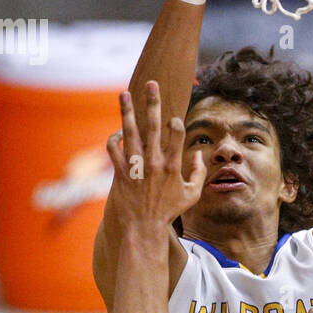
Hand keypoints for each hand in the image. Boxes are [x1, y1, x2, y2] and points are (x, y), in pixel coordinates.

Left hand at [107, 83, 205, 226]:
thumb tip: (198, 155)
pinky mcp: (120, 172)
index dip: (175, 122)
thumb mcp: (192, 195)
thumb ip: (198, 173)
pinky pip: (113, 149)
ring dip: (127, 111)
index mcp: (172, 166)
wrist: (143, 228)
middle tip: (151, 84)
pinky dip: (114, 138)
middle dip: (152, 103)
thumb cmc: (169, 212)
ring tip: (124, 93)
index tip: (173, 118)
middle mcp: (153, 163)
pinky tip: (118, 133)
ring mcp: (135, 167)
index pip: (175, 134)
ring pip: (130, 132)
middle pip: (152, 126)